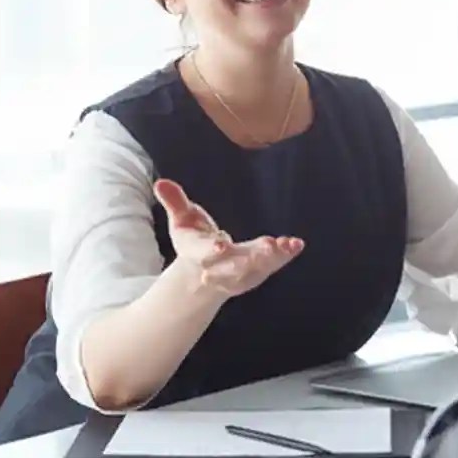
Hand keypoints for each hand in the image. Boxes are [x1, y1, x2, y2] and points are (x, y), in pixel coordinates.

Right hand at [153, 179, 303, 297]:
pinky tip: (297, 244)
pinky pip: (274, 264)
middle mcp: (221, 268)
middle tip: (268, 247)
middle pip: (236, 265)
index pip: (203, 253)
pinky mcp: (259, 271)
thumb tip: (160, 182)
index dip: (211, 250)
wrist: (203, 275)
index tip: (220, 246)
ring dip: (273, 257)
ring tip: (287, 245)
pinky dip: (285, 255)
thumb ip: (174, 203)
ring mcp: (242, 273)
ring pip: (258, 267)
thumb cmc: (193, 242)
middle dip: (251, 258)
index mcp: (198, 254)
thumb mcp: (181, 222)